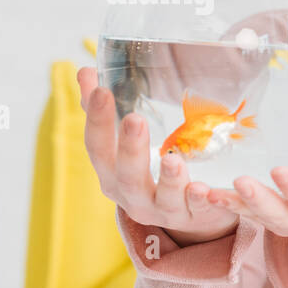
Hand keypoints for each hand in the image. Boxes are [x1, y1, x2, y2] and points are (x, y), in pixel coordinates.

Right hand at [77, 66, 239, 245]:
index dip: (97, 121)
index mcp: (111, 175)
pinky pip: (197, 210)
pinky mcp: (194, 217)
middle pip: (127, 176)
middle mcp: (132, 197)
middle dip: (129, 148)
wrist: (188, 217)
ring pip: (163, 198)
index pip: (97, 147)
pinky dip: (198, 200)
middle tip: (134, 119)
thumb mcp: (124, 147)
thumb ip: (106, 111)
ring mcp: (164, 211)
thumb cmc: (149, 174)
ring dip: (168, 178)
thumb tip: (85, 70)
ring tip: (172, 158)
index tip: (102, 91)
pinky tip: (202, 188)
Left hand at [207, 151, 287, 248]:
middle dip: (259, 201)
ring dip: (233, 206)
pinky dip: (226, 202)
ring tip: (209, 192)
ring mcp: (286, 222)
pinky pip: (247, 212)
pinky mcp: (269, 215)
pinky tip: (204, 189)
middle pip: (281, 217)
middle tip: (240, 182)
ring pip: (259, 218)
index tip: (279, 170)